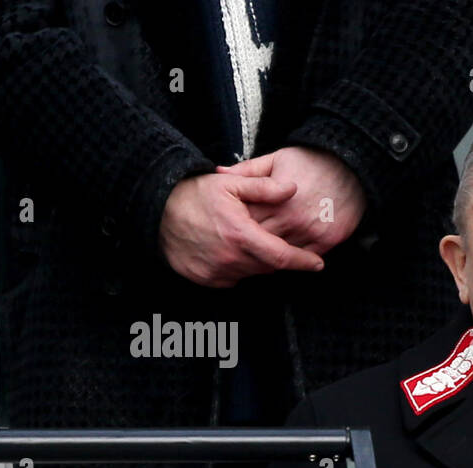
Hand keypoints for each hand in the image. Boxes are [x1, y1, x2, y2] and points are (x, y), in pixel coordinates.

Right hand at [159, 172, 324, 287]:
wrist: (154, 209)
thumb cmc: (193, 194)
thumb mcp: (230, 184)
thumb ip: (264, 187)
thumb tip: (292, 188)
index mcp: (241, 236)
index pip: (282, 257)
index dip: (303, 262)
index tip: (318, 264)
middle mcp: (230, 259)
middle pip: (268, 266)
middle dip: (276, 255)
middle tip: (272, 238)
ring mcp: (216, 272)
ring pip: (251, 273)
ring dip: (256, 261)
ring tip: (245, 239)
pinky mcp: (205, 279)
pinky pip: (232, 278)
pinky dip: (237, 267)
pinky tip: (229, 249)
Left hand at [218, 146, 366, 255]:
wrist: (351, 167)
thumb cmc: (312, 161)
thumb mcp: (276, 159)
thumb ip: (248, 171)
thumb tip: (219, 173)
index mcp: (275, 199)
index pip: (247, 221)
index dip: (235, 227)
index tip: (229, 230)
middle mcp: (292, 218)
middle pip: (262, 241)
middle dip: (249, 245)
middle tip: (239, 248)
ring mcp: (311, 231)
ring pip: (282, 254)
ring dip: (270, 257)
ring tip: (259, 256)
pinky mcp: (328, 240)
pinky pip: (305, 257)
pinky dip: (294, 260)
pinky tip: (285, 258)